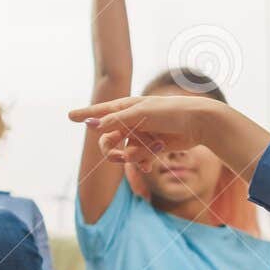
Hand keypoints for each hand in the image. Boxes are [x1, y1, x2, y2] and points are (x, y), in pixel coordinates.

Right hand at [69, 94, 219, 172]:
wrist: (200, 123)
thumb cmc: (171, 112)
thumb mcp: (141, 114)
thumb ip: (116, 120)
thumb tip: (94, 125)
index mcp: (127, 107)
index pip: (101, 111)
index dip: (85, 114)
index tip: (69, 116)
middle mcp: (132, 121)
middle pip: (109, 139)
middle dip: (111, 150)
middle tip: (118, 156)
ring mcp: (142, 135)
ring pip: (124, 152)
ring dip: (131, 156)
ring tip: (146, 154)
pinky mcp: (153, 147)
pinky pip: (138, 159)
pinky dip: (142, 161)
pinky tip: (151, 161)